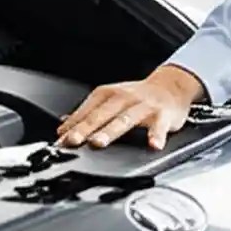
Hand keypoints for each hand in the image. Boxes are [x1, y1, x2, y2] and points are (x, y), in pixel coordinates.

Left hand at [55, 65, 203, 149]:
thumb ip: (88, 114)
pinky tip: (153, 145)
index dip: (72, 126)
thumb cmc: (137, 97)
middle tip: (72, 141)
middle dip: (85, 128)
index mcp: (108, 95)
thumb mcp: (110, 100)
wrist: (171, 86)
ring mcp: (143, 106)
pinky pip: (159, 127)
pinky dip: (156, 135)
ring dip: (110, 131)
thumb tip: (64, 126)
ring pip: (124, 120)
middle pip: (101, 115)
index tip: (59, 140)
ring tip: (98, 143)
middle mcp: (123, 98)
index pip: (86, 111)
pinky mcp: (162, 115)